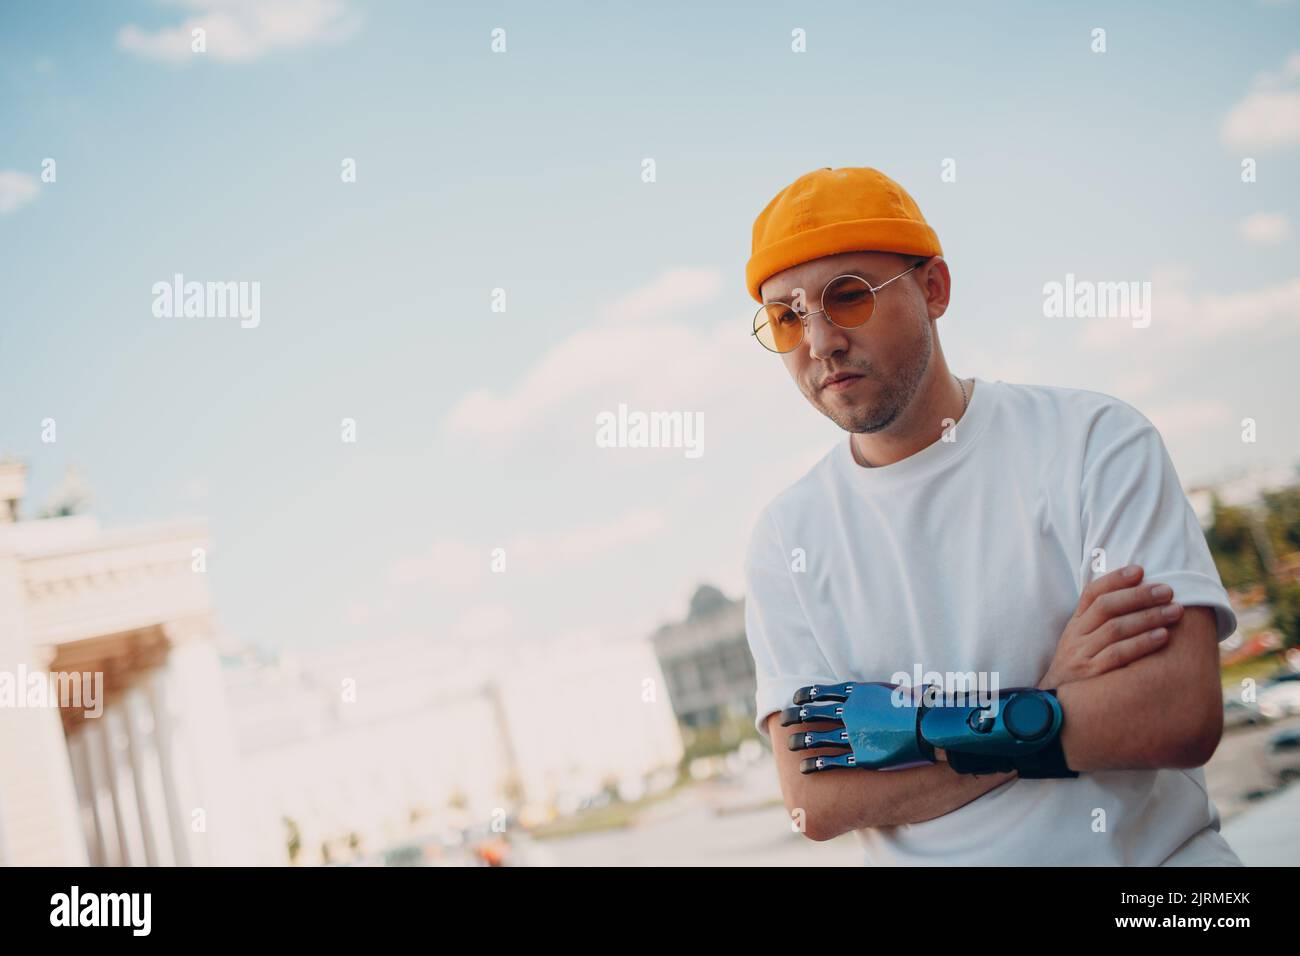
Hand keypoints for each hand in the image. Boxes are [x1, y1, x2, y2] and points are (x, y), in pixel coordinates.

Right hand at [1038, 564, 1181, 690]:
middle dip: (1139, 596)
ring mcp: (1082, 655)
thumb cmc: (1078, 670)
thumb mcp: (1080, 643)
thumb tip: (1134, 597)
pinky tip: (1163, 637)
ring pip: (1115, 629)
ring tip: (1174, 611)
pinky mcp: (1091, 675)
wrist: (1054, 708)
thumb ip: (1099, 623)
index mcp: (1075, 624)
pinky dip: (1141, 644)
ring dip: (1148, 617)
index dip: (1115, 579)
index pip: (1092, 593)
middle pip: (1107, 607)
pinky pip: (1118, 655)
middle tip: (1167, 591)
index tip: (1140, 570)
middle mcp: (1076, 636)